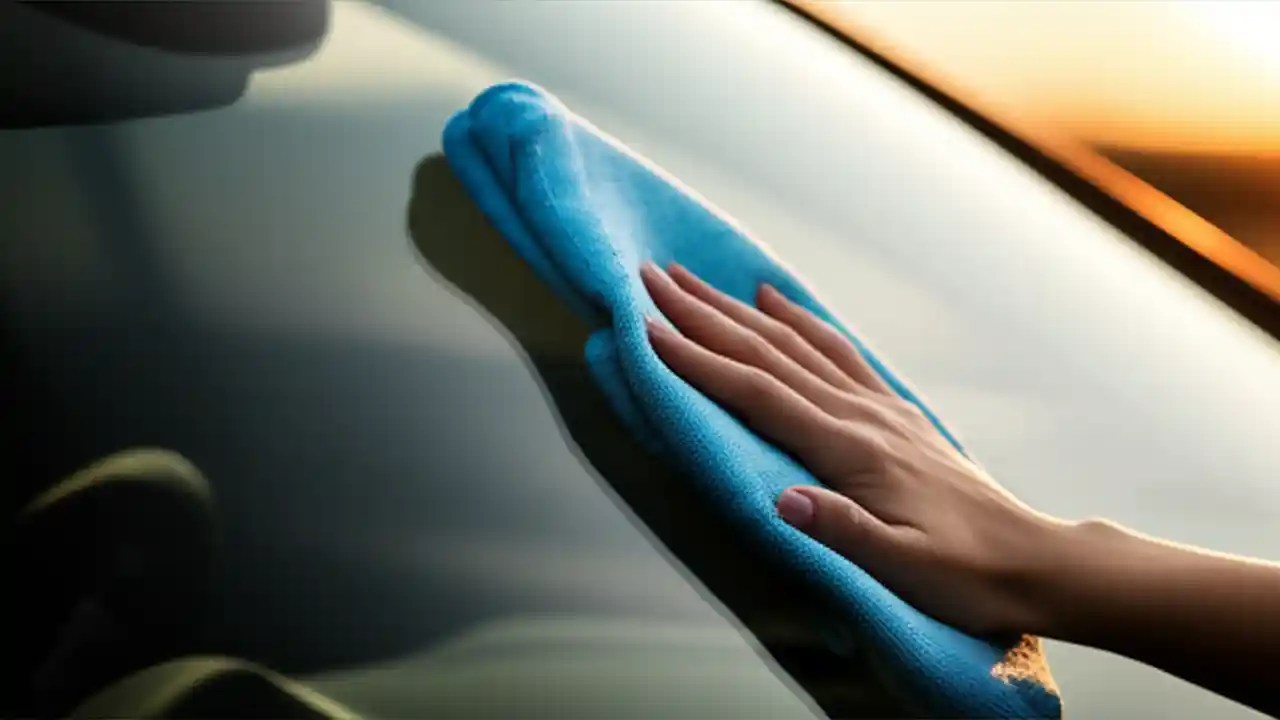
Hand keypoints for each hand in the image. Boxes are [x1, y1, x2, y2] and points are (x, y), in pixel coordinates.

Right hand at [641, 262, 1065, 636]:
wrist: (1030, 561)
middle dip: (704, 315)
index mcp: (853, 450)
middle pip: (768, 352)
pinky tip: (775, 297)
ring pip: (795, 342)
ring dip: (738, 308)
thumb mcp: (903, 567)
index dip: (701, 361)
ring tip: (693, 279)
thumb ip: (841, 529)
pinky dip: (799, 317)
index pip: (760, 394)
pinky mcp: (892, 411)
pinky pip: (836, 349)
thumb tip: (779, 498)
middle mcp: (861, 415)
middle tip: (652, 278)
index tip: (650, 328)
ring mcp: (878, 407)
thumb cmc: (964, 574)